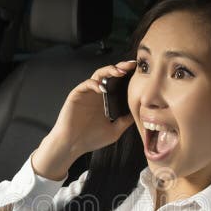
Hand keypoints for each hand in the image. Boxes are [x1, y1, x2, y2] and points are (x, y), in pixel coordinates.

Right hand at [31, 60, 136, 179]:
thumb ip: (125, 121)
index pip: (116, 82)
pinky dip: (94, 83)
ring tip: (119, 72)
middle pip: (109, 74)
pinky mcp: (76, 95)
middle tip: (131, 65)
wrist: (71, 145)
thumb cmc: (90, 139)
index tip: (137, 72)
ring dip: (109, 70)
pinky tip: (102, 88)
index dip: (126, 75)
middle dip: (120, 67)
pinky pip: (86, 84)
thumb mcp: (114, 131)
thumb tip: (139, 115)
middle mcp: (96, 94)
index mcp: (105, 100)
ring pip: (98, 74)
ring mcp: (86, 94)